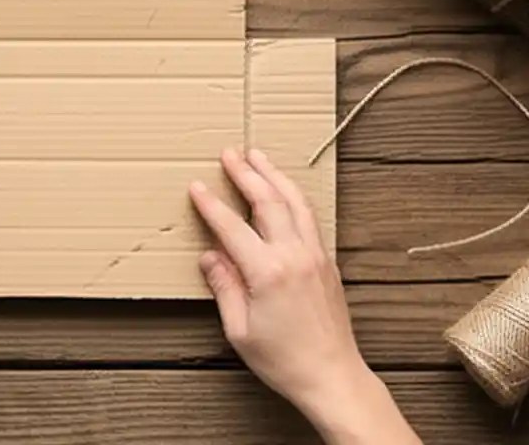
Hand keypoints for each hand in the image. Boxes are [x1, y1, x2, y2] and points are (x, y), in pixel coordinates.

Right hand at [190, 148, 419, 444]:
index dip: (211, 205)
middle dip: (247, 173)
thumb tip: (210, 256)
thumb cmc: (284, 360)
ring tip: (259, 157)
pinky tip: (285, 191)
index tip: (196, 187)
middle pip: (268, 201)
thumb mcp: (239, 330)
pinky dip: (294, 196)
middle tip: (230, 153)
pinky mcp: (327, 263)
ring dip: (275, 176)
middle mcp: (295, 256)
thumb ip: (224, 287)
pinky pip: (309, 217)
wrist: (332, 376)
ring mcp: (315, 256)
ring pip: (295, 202)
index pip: (232, 227)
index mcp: (268, 272)